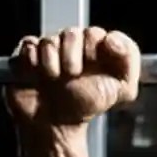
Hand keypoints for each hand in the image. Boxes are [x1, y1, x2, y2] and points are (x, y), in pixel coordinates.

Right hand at [5, 27, 140, 129]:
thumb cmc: (86, 106)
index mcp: (98, 49)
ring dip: (52, 62)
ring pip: (50, 40)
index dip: (102, 46)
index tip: (100, 61)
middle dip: (73, 55)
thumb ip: (129, 64)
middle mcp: (74, 45)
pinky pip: (29, 45)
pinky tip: (38, 75)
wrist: (54, 123)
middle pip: (74, 32)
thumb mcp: (122, 91)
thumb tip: (112, 39)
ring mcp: (50, 47)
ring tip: (56, 79)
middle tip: (74, 74)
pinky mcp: (28, 53)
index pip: (102, 34)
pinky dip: (34, 61)